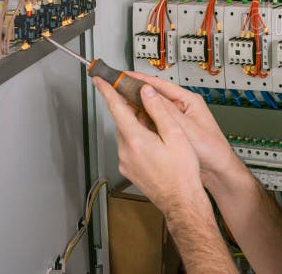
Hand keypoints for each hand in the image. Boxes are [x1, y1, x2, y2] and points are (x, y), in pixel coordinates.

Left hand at [94, 77, 204, 215]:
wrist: (181, 200)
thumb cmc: (182, 172)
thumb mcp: (175, 135)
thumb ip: (159, 111)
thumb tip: (147, 93)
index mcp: (136, 139)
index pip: (117, 109)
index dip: (107, 92)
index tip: (100, 80)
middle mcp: (126, 151)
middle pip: (123, 121)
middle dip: (133, 109)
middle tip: (147, 103)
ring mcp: (126, 162)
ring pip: (127, 134)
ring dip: (138, 126)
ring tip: (161, 129)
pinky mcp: (129, 170)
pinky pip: (130, 147)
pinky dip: (139, 139)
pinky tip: (157, 144)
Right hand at [124, 72, 241, 190]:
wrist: (217, 170)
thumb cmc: (212, 149)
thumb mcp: (187, 128)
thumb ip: (167, 112)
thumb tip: (149, 94)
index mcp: (189, 101)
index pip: (160, 84)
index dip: (140, 79)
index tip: (123, 76)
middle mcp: (182, 108)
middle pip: (153, 96)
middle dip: (135, 94)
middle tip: (115, 90)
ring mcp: (176, 120)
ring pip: (151, 111)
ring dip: (137, 109)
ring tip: (119, 106)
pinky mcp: (172, 132)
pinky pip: (153, 124)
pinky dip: (142, 123)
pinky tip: (133, 125)